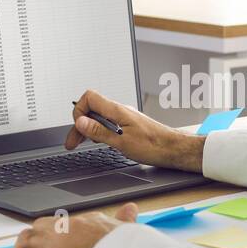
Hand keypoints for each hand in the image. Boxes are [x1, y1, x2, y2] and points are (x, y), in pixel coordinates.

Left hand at [0, 203, 139, 247]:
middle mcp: (66, 228)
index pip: (60, 223)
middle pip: (37, 228)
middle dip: (30, 240)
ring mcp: (56, 243)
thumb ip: (124, 220)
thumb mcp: (126, 229)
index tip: (49, 244)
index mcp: (84, 221)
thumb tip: (131, 208)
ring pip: (25, 242)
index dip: (51, 234)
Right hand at [66, 89, 204, 172]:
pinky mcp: (129, 124)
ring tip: (81, 143)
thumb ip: (99, 131)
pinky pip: (108, 122)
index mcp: (117, 111)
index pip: (89, 98)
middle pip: (92, 109)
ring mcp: (125, 117)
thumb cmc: (153, 146)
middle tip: (72, 142)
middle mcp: (120, 110)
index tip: (78, 128)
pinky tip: (99, 141)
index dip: (79, 111)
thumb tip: (80, 122)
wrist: (173, 149)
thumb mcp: (121, 143)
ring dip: (88, 128)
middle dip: (79, 124)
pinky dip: (99, 130)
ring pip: (99, 116)